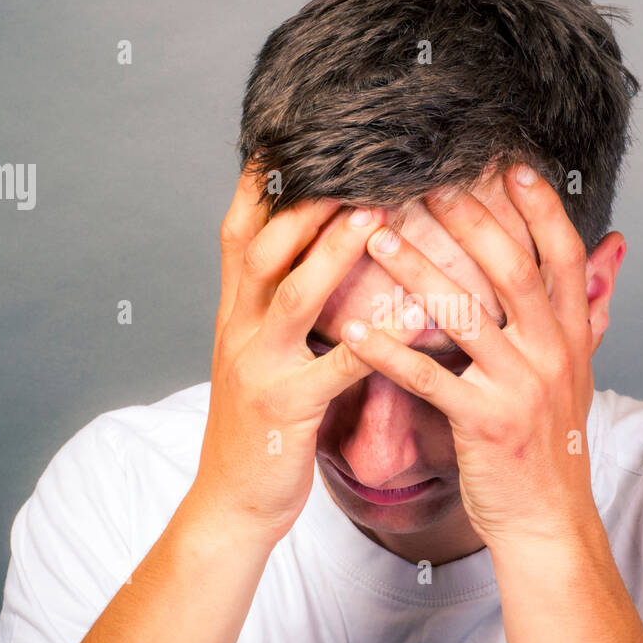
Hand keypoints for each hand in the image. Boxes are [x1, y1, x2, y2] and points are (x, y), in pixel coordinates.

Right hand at [190, 168, 391, 544]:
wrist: (231, 502)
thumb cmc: (257, 426)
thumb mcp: (255, 357)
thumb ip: (275, 309)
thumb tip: (307, 257)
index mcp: (234, 315)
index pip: (238, 234)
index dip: (258, 185)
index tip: (289, 139)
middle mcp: (238, 331)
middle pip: (262, 249)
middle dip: (302, 203)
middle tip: (350, 161)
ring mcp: (258, 369)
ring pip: (292, 297)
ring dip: (332, 252)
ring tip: (374, 215)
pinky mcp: (286, 409)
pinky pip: (336, 368)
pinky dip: (374, 342)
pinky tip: (410, 319)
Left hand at [340, 164, 599, 548]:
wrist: (547, 520)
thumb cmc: (549, 443)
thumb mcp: (579, 370)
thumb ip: (589, 304)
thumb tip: (615, 244)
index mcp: (572, 336)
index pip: (563, 257)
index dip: (540, 209)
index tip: (510, 165)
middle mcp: (552, 354)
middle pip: (511, 272)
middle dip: (468, 222)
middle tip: (424, 182)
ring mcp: (521, 388)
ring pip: (464, 315)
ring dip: (416, 271)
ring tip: (375, 236)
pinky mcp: (485, 423)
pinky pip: (429, 378)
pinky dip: (389, 352)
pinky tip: (354, 329)